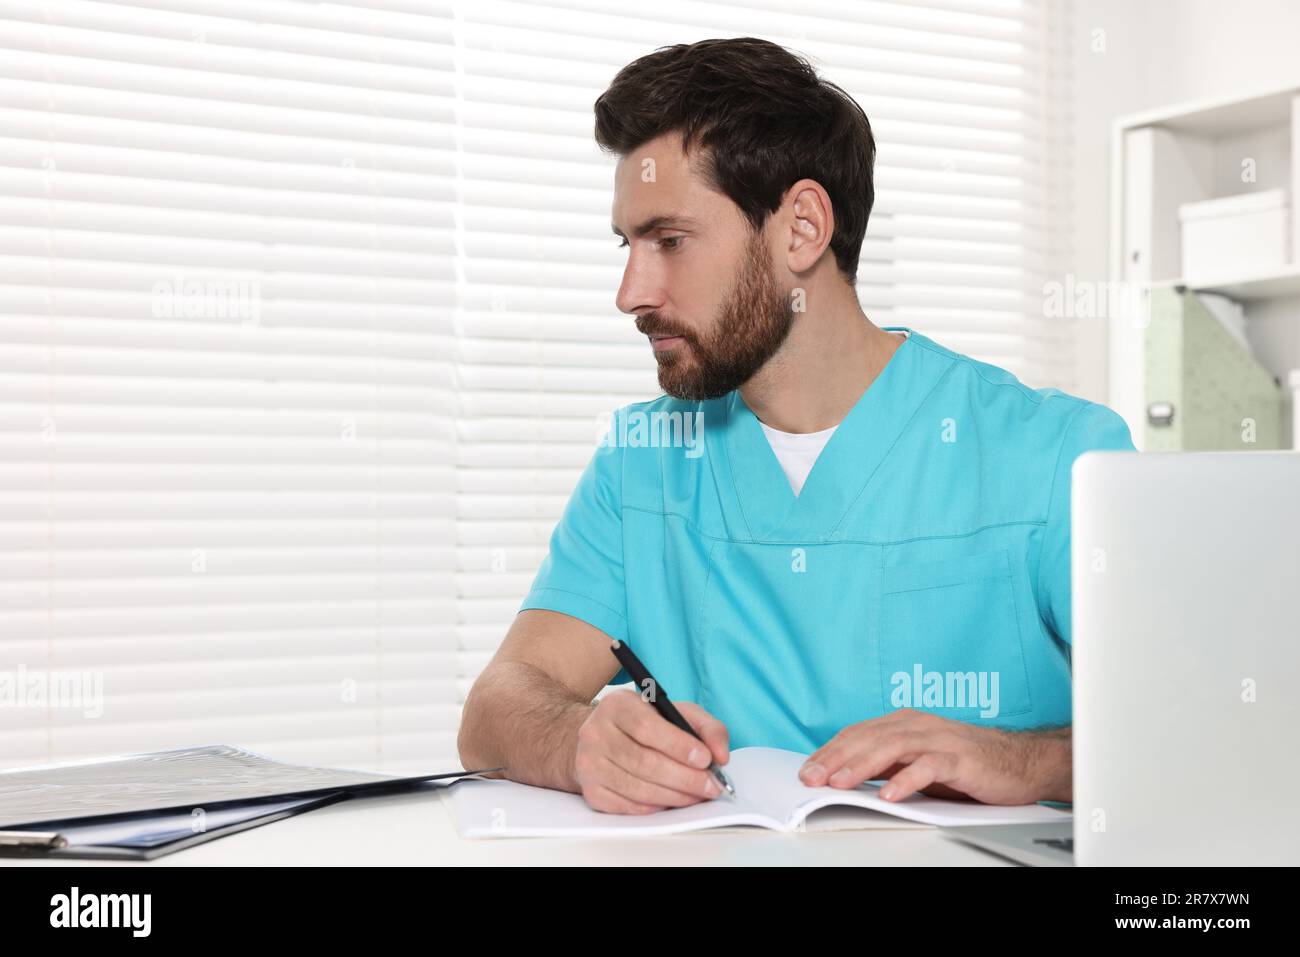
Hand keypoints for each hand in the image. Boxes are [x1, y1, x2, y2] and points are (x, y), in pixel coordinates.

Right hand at [572, 690, 730, 813]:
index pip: (645, 727)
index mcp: (617, 706)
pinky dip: (658, 807)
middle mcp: (596, 733)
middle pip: (644, 762)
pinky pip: (630, 807)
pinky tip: (674, 801)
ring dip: (676, 796)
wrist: (601, 739)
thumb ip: (705, 727)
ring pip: (638, 789)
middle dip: (685, 778)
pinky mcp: (592, 792)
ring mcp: (590, 764)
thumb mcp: (675, 712)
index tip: (706, 759)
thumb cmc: (643, 724)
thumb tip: (720, 755)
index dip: (677, 745)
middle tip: (712, 786)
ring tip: (699, 795)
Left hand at [797, 709, 1068, 804]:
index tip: (807, 770)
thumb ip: (887, 765)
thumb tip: (845, 777)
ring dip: (862, 766)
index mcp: (904, 723)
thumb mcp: (917, 763)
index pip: (858, 734)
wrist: (1019, 762)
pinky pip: (929, 767)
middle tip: (812, 777)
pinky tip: (890, 794)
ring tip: (839, 783)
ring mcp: (939, 739)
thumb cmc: (965, 764)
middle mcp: (918, 725)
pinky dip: (907, 780)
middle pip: (868, 738)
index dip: (830, 751)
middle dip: (836, 758)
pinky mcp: (960, 758)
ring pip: (892, 748)